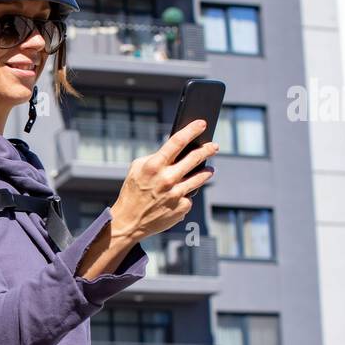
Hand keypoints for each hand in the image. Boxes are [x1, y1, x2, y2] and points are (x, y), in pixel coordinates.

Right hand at [109, 119, 217, 242]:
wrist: (129, 221)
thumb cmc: (132, 191)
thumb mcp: (137, 169)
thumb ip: (156, 157)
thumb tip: (176, 150)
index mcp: (153, 166)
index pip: (177, 141)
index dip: (192, 130)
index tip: (202, 124)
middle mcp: (167, 179)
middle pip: (195, 158)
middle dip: (208, 149)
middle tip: (214, 146)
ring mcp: (176, 194)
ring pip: (199, 177)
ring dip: (207, 171)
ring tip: (209, 169)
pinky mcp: (182, 207)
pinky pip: (189, 195)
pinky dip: (186, 194)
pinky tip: (180, 196)